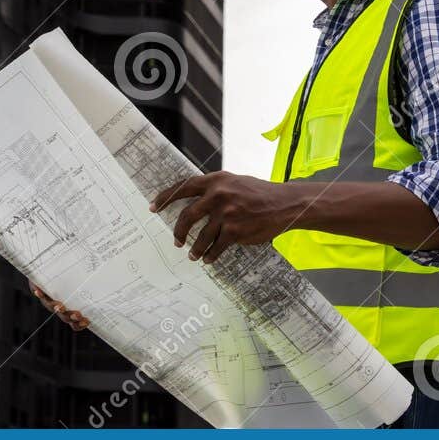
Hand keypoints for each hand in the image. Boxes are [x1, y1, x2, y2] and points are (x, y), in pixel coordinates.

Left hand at [28, 278, 89, 330]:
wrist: (46, 276)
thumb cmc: (68, 283)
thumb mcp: (81, 289)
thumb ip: (93, 288)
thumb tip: (114, 280)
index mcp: (70, 310)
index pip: (75, 323)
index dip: (80, 324)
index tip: (87, 321)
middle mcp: (61, 308)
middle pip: (65, 317)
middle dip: (71, 316)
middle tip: (77, 314)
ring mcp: (51, 302)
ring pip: (53, 308)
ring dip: (57, 308)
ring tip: (60, 306)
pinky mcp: (42, 294)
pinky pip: (41, 295)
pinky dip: (39, 293)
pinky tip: (37, 291)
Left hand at [150, 171, 301, 263]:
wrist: (285, 204)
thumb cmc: (259, 193)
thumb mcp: (235, 182)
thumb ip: (215, 188)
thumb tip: (194, 200)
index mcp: (217, 180)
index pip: (184, 187)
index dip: (166, 197)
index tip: (153, 207)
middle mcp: (218, 195)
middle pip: (187, 215)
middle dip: (178, 231)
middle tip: (175, 240)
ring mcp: (226, 213)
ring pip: (201, 236)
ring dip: (195, 249)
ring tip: (193, 255)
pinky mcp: (235, 231)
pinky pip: (216, 247)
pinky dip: (211, 255)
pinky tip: (209, 259)